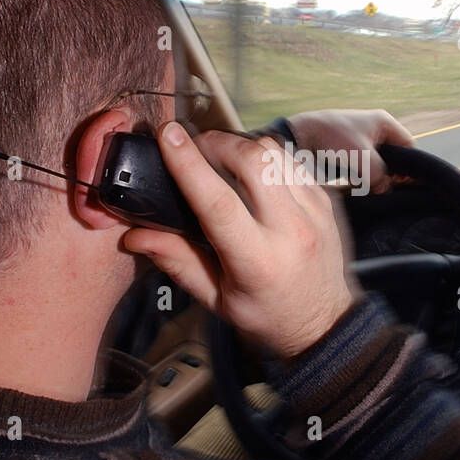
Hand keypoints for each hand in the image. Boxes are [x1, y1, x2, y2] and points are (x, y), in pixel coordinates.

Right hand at [121, 122, 357, 359]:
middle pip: (253, 161)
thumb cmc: (265, 313)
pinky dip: (265, 158)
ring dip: (241, 146)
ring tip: (220, 158)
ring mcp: (314, 212)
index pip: (218, 202)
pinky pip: (291, 160)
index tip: (168, 136)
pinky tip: (251, 173)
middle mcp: (291, 231)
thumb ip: (176, 261)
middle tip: (195, 148)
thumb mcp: (215, 297)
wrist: (322, 322)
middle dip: (217, 142)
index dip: (189, 164)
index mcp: (257, 261)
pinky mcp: (325, 199)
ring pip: (274, 152)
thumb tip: (134, 235)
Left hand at [285, 109, 413, 193]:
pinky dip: (358, 173)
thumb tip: (384, 188)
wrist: (300, 135)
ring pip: (376, 162)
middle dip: (387, 171)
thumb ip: (380, 175)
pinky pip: (361, 164)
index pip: (408, 145)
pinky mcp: (348, 147)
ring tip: (361, 180)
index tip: (398, 180)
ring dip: (370, 174)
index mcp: (384, 122)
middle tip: (379, 183)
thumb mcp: (362, 158)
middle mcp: (374, 127)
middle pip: (393, 155)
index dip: (407, 165)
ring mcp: (361, 137)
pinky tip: (351, 179)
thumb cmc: (332, 138)